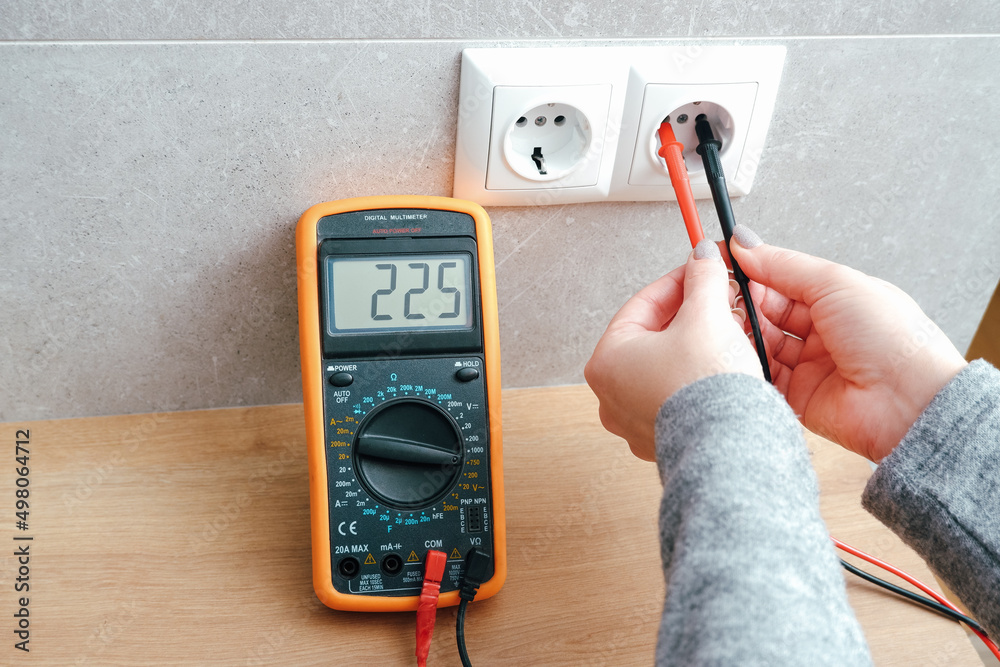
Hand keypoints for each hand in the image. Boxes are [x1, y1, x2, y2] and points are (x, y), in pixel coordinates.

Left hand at [584, 240, 763, 460]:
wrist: (729, 446)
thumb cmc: (705, 389)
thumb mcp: (706, 315)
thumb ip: (702, 279)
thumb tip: (702, 258)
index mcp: (606, 362)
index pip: (641, 305)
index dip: (677, 282)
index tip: (699, 270)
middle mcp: (611, 395)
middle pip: (653, 336)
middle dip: (689, 314)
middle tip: (717, 298)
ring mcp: (634, 420)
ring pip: (666, 367)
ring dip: (695, 344)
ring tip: (726, 329)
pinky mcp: (661, 438)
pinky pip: (676, 395)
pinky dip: (696, 377)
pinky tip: (723, 366)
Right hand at [730, 225, 967, 461]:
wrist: (909, 404)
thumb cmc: (892, 340)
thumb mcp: (835, 284)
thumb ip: (784, 265)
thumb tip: (745, 243)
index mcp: (836, 300)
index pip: (780, 280)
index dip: (750, 271)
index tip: (719, 261)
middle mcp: (821, 332)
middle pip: (766, 312)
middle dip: (741, 302)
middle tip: (716, 295)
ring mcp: (808, 365)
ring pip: (760, 343)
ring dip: (742, 332)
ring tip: (724, 323)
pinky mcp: (797, 397)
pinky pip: (762, 376)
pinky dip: (747, 363)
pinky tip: (736, 352)